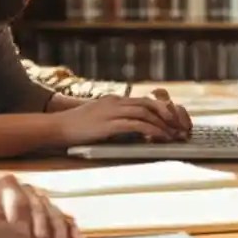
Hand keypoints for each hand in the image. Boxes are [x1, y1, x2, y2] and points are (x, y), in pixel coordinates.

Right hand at [57, 94, 188, 144]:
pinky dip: (151, 130)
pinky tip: (159, 138)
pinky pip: (136, 125)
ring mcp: (112, 111)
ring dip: (163, 125)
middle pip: (150, 104)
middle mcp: (116, 102)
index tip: (174, 122)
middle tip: (180, 128)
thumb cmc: (77, 127)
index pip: (145, 101)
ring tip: (173, 136)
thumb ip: (117, 120)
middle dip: (168, 116)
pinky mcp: (109, 123)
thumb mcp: (100, 119)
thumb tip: (137, 130)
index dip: (162, 110)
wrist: (57, 127)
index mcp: (115, 100)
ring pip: (146, 113)